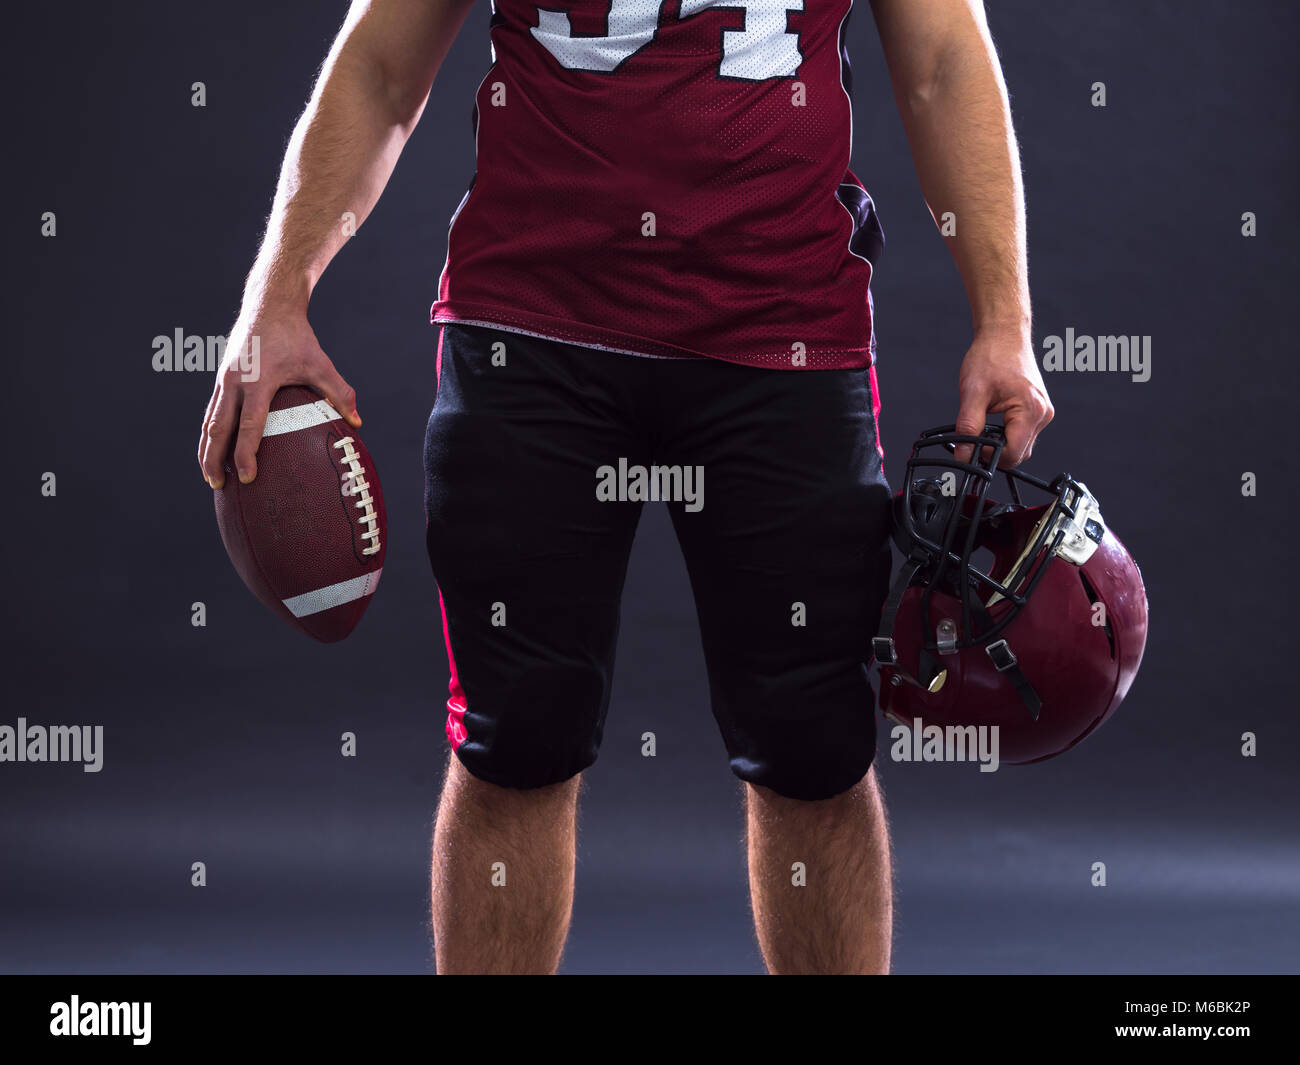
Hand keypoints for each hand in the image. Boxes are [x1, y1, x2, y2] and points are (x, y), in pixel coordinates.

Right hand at [198, 302, 359, 488]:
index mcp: (258, 381)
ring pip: (209, 421)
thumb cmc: (297, 336)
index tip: (248, 477)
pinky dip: (210, 433)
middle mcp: (235, 381)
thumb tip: (358, 422)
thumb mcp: (320, 363)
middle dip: (215, 459)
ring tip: (212, 477)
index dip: (246, 453)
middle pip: (218, 428)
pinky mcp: (221, 378)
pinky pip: (211, 411)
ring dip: (207, 450)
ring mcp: (224, 379)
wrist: (269, 305)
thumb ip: (339, 393)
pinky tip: (214, 451)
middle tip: (219, 486)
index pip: (250, 424)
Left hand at [953, 326, 1052, 467]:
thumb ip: (968, 427)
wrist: (1004, 334)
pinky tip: (991, 423)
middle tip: (972, 441)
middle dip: (994, 453)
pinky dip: (1006, 435)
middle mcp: (1042, 414)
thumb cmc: (991, 356)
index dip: (989, 457)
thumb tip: (963, 455)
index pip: (1013, 453)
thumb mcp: (973, 393)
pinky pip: (1022, 434)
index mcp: (1031, 410)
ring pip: (1021, 445)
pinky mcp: (1038, 410)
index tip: (970, 448)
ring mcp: (1042, 412)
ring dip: (1000, 444)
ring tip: (981, 427)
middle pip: (1019, 454)